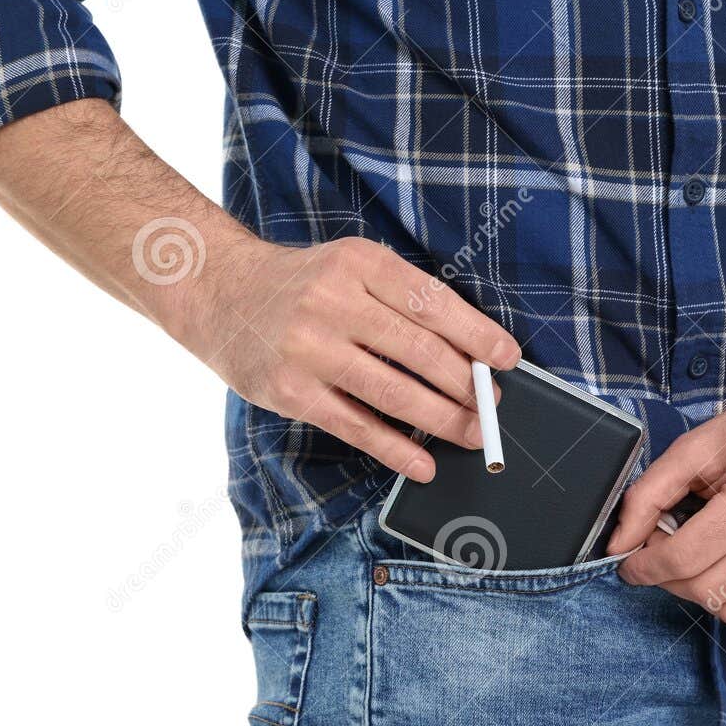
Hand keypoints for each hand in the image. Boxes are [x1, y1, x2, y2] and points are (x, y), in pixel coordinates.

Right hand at [177, 232, 518, 481]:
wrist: (219, 291)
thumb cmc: (302, 283)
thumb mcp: (350, 266)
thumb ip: (401, 299)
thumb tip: (468, 352)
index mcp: (359, 263)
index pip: (432, 302)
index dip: (476, 335)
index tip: (507, 359)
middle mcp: (333, 301)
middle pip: (420, 351)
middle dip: (466, 385)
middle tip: (492, 405)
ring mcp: (309, 347)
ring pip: (394, 393)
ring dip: (443, 420)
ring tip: (472, 434)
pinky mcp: (290, 390)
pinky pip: (356, 426)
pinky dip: (396, 449)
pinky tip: (424, 463)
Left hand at [607, 385, 725, 628]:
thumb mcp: (696, 447)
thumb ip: (648, 495)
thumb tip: (618, 546)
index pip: (685, 559)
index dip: (645, 567)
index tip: (631, 563)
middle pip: (709, 593)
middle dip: (672, 581)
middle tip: (665, 553)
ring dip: (707, 594)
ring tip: (704, 558)